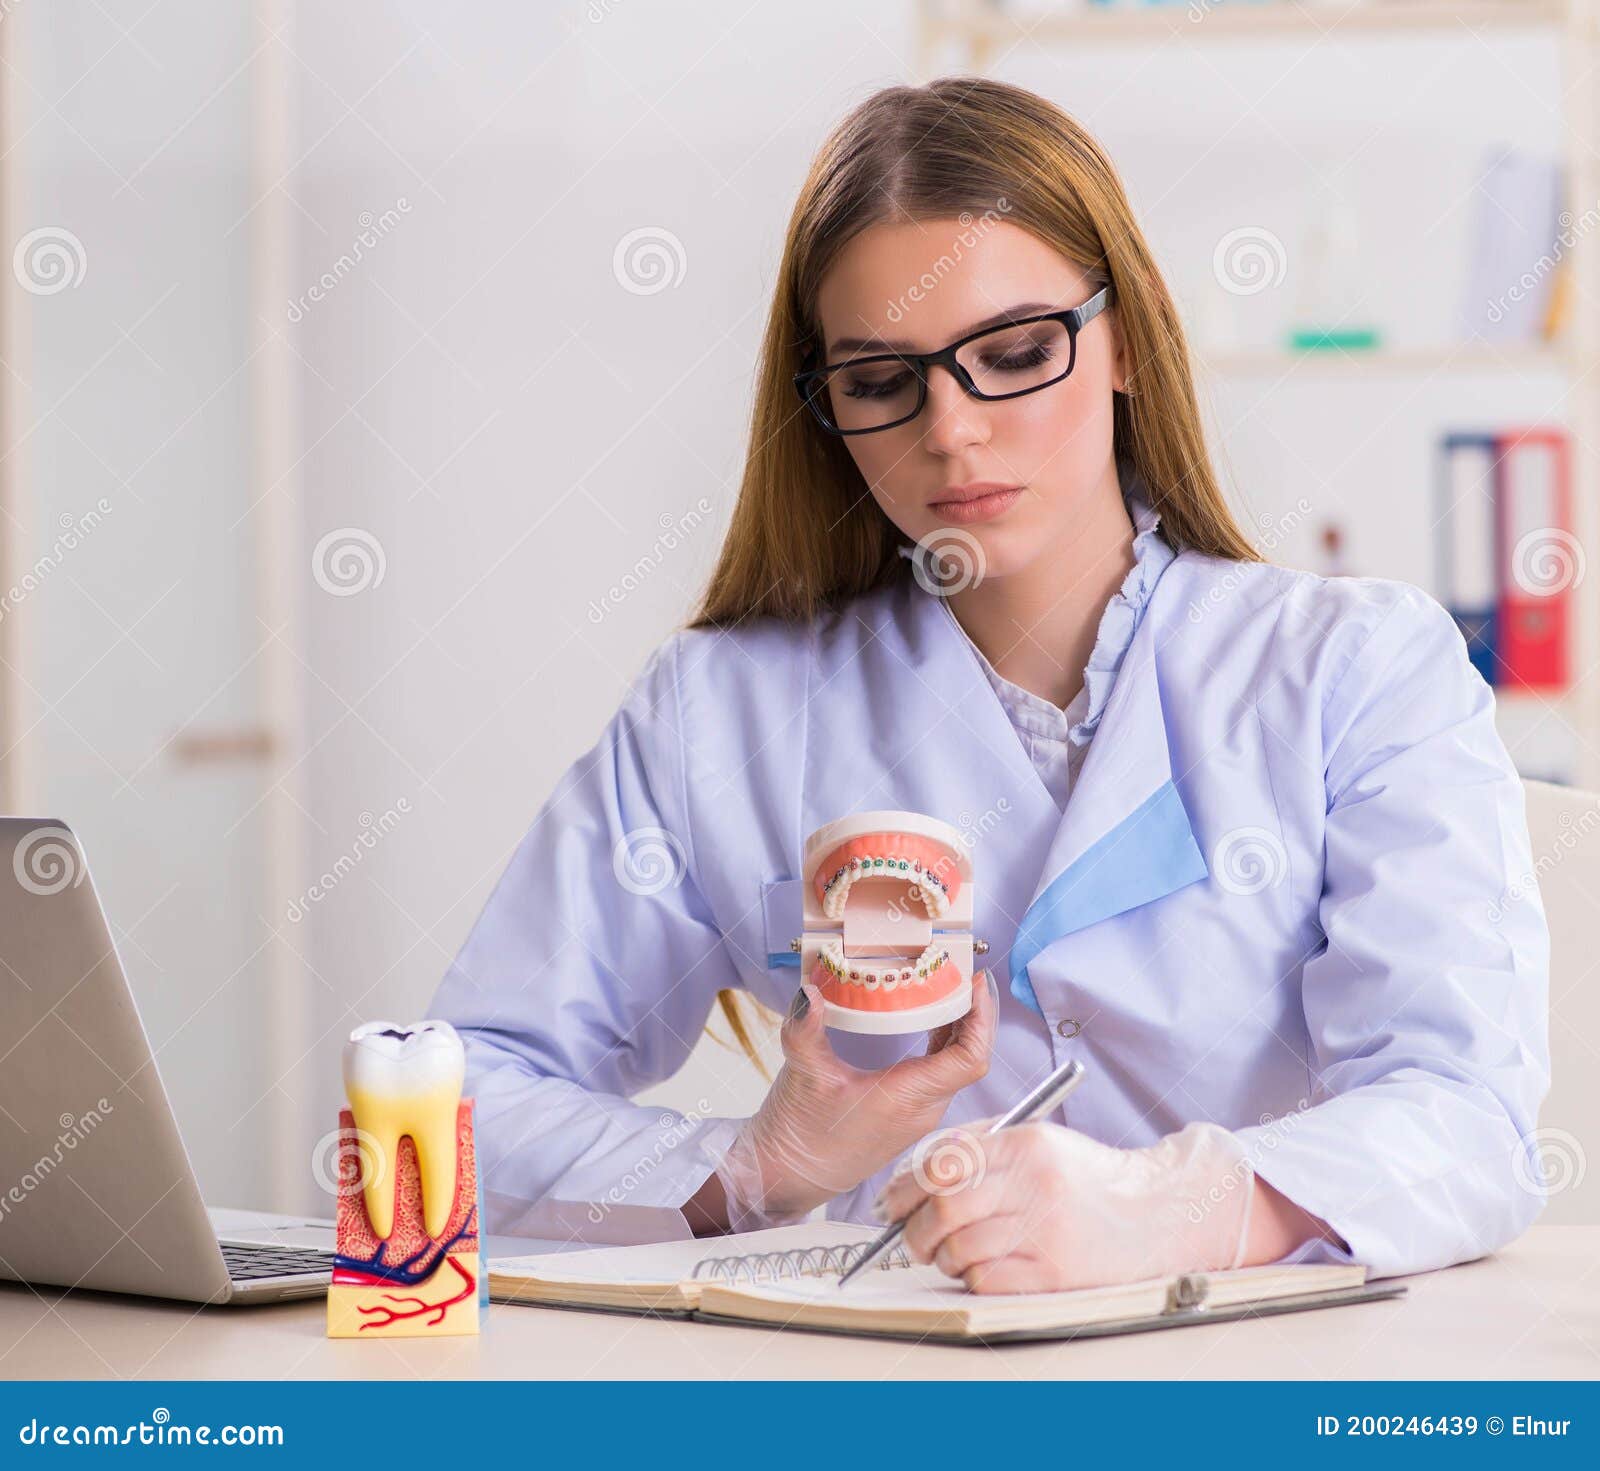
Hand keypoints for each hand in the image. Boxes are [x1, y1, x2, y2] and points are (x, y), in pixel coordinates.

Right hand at [713, 970, 995, 1229]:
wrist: (788, 1177)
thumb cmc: (799, 1135)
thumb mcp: (802, 1075)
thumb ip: (805, 1028)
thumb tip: (808, 991)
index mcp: (908, 1099)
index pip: (970, 1059)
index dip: (982, 1018)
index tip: (976, 981)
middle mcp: (923, 1108)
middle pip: (970, 1056)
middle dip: (974, 1012)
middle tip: (962, 970)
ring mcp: (917, 1112)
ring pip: (956, 1063)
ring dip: (960, 1025)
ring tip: (950, 984)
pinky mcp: (906, 1112)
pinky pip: (939, 1071)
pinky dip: (942, 1040)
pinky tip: (929, 1016)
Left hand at [875, 1117, 1253, 1293]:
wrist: (1157, 1212)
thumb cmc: (1087, 1178)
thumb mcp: (1038, 1142)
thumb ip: (981, 1147)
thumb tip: (917, 1171)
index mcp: (1026, 1144)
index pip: (943, 1161)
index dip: (906, 1185)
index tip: (893, 1201)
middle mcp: (1036, 1184)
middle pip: (945, 1207)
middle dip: (914, 1227)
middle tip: (909, 1236)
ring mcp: (1046, 1231)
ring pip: (960, 1248)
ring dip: (942, 1257)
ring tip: (948, 1254)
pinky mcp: (1056, 1274)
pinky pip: (985, 1280)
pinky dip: (970, 1278)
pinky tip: (980, 1268)